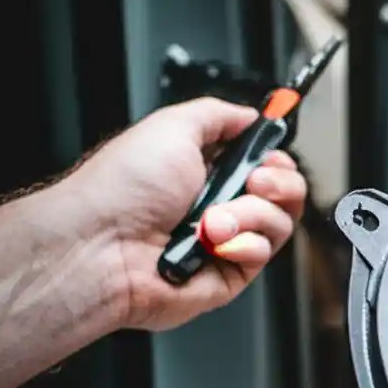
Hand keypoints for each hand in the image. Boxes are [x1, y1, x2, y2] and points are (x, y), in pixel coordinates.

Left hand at [62, 96, 306, 330]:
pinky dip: (243, 244)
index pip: (266, 161)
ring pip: (280, 221)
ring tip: (214, 219)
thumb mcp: (172, 126)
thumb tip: (253, 116)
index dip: (276, 156)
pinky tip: (214, 242)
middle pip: (285, 191)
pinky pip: (263, 253)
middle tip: (254, 182)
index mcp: (207, 170)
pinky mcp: (230, 273)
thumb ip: (219, 114)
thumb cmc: (124, 189)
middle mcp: (220, 204)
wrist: (102, 245)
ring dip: (252, 213)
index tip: (269, 153)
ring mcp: (228, 240)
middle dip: (278, 181)